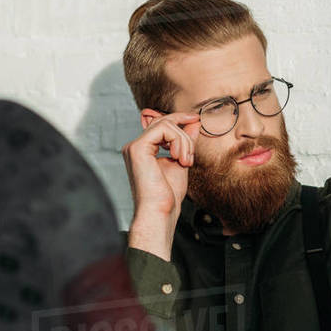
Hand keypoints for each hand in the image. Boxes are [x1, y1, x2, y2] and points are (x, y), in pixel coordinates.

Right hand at [122, 111, 198, 259]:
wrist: (160, 211)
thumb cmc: (168, 196)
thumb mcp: (181, 162)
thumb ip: (185, 142)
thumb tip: (194, 123)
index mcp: (143, 151)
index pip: (160, 125)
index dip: (179, 119)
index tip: (195, 120)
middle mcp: (135, 147)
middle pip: (162, 121)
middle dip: (184, 132)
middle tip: (191, 153)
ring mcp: (134, 147)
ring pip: (165, 124)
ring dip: (183, 141)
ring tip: (185, 161)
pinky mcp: (137, 148)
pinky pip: (163, 129)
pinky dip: (178, 141)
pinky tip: (180, 158)